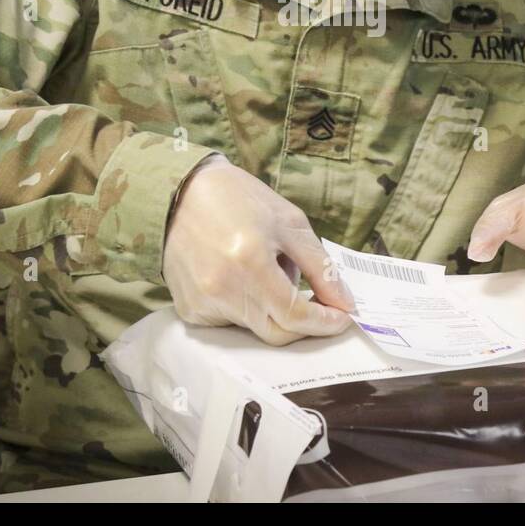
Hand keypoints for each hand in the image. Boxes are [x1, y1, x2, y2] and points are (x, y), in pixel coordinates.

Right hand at [162, 155, 356, 345]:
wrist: (180, 192)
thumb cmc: (238, 200)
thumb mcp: (289, 222)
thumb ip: (320, 267)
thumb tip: (344, 302)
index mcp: (250, 262)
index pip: (296, 315)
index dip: (325, 321)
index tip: (343, 317)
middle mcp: (222, 289)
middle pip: (277, 333)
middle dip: (304, 322)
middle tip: (318, 301)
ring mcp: (202, 303)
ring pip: (255, 329)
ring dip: (273, 310)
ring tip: (267, 271)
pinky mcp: (189, 310)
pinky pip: (231, 323)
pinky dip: (247, 308)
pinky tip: (242, 277)